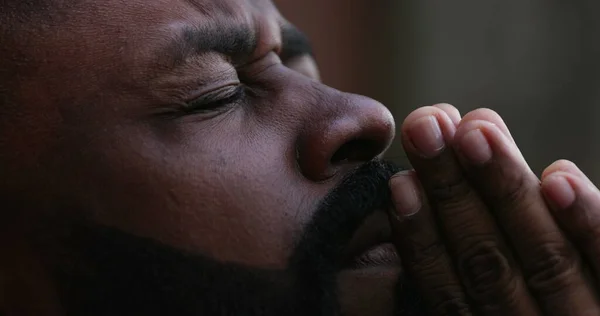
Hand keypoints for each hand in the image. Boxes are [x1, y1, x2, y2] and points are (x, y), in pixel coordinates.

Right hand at [388, 104, 599, 314]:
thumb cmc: (533, 314)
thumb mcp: (489, 315)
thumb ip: (463, 283)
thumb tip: (414, 199)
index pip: (448, 293)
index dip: (421, 238)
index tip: (400, 183)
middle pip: (488, 263)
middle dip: (453, 192)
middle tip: (425, 126)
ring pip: (544, 257)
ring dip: (505, 191)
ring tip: (475, 129)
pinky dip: (587, 223)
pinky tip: (558, 176)